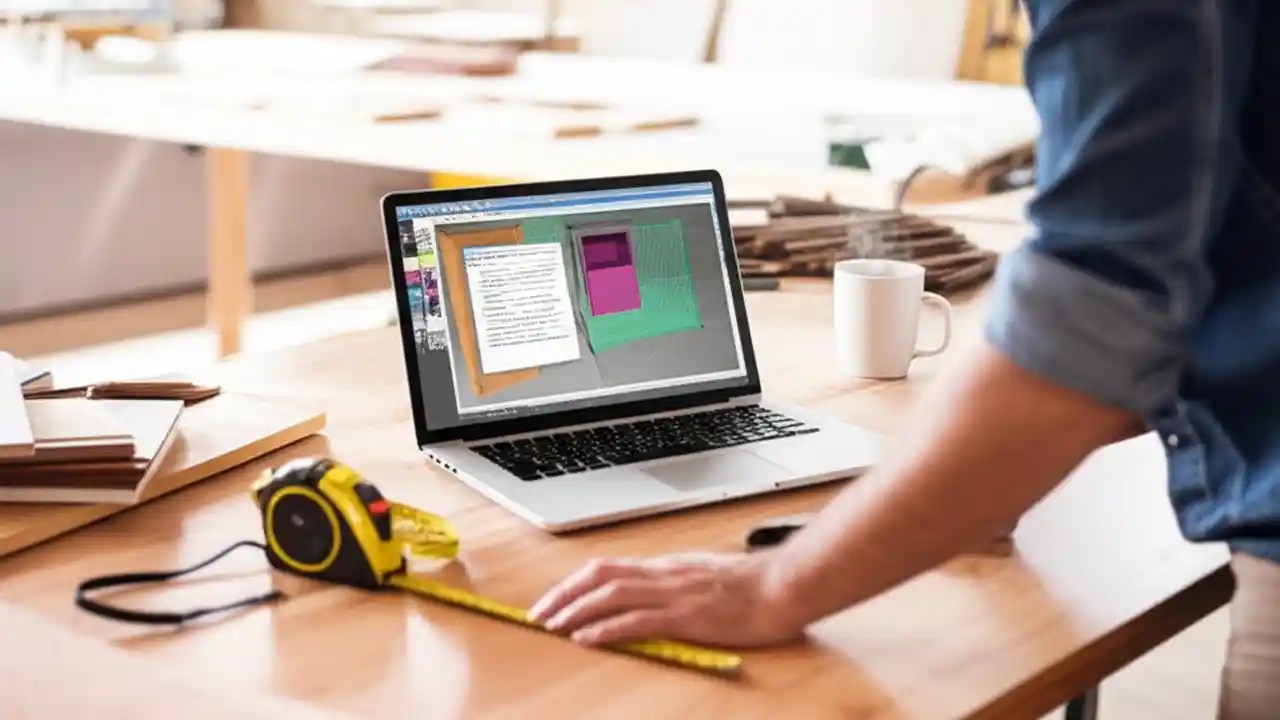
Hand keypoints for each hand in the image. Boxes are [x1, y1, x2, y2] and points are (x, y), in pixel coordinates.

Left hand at [528, 552, 804, 647]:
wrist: (782, 587)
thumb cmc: (751, 587)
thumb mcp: (703, 579)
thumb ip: (674, 585)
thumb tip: (648, 596)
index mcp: (665, 568)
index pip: (608, 569)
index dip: (574, 583)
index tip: (553, 600)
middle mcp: (662, 575)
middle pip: (599, 577)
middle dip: (563, 595)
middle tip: (537, 615)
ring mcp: (673, 594)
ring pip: (610, 595)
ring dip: (575, 611)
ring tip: (552, 626)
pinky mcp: (685, 616)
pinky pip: (637, 619)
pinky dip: (606, 628)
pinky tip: (587, 637)